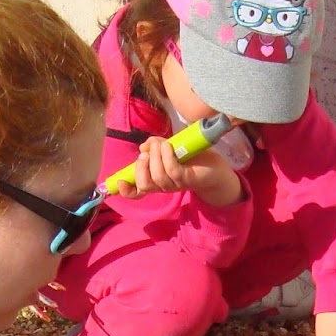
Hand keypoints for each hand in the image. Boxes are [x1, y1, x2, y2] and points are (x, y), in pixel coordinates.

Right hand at [119, 137, 243, 207]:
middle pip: (144, 185)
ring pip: (158, 177)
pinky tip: (169, 147)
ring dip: (156, 157)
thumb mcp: (170, 148)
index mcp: (157, 180)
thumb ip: (155, 147)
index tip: (119, 181)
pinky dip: (167, 157)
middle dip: (141, 167)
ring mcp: (176, 184)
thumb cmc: (192, 158)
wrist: (217, 168)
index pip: (138, 191)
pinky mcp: (187, 179)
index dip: (127, 190)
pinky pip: (172, 171)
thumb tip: (144, 147)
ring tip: (161, 144)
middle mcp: (164, 186)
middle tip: (147, 152)